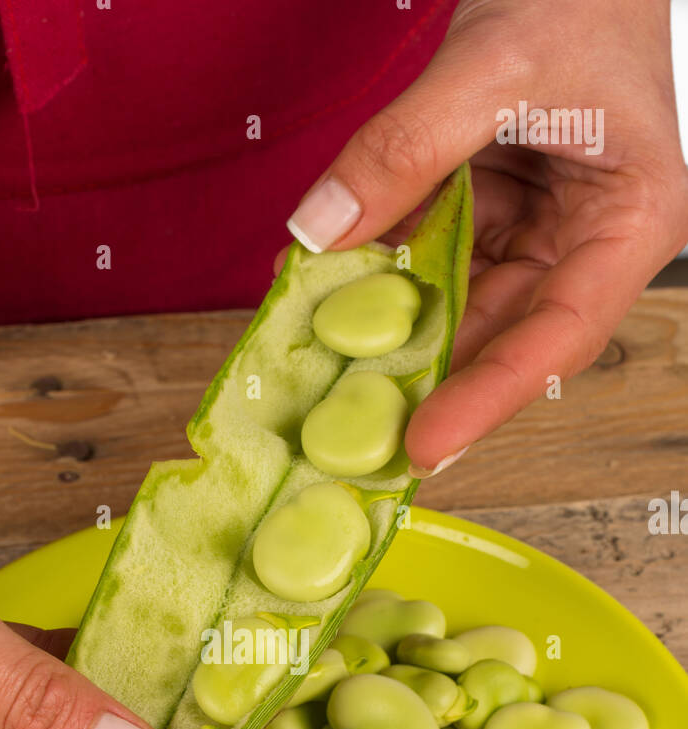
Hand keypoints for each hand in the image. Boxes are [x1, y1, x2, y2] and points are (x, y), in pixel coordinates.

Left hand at [285, 0, 687, 473]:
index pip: (559, 336)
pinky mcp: (493, 213)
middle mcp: (586, 241)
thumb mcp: (492, 64)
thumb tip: (320, 232)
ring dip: (393, 332)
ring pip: (459, 305)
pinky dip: (383, 273)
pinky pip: (432, 258)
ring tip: (329, 371)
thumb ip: (404, 147)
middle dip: (427, 381)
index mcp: (630, 221)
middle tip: (355, 434)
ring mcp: (537, 231)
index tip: (426, 442)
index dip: (489, 396)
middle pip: (503, 337)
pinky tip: (331, 291)